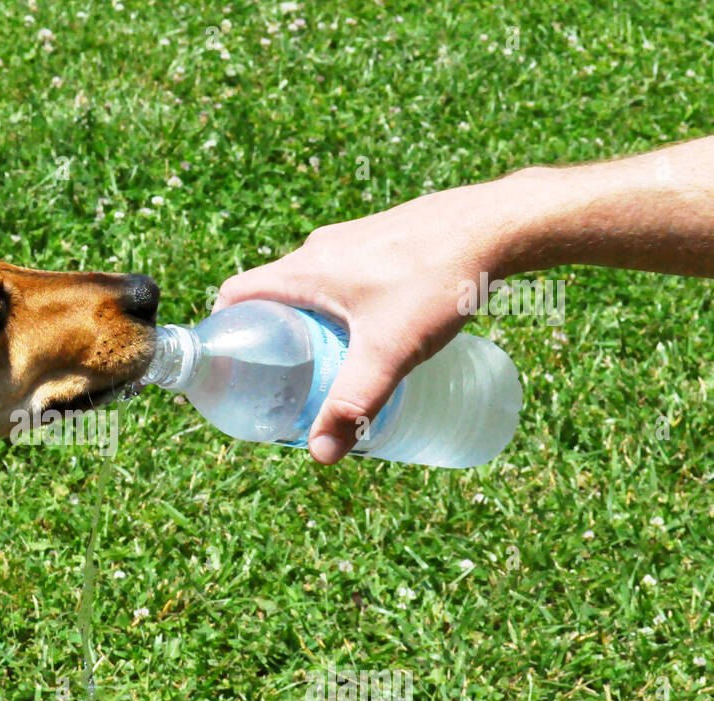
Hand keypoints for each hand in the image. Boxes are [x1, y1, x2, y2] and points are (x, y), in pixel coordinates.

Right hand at [213, 180, 517, 463]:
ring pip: (310, 287)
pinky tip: (373, 332)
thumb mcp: (390, 351)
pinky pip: (342, 277)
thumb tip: (321, 455)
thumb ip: (354, 403)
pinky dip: (340, 306)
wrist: (498, 224)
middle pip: (271, 296)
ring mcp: (352, 242)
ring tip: (328, 363)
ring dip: (307, 323)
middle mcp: (319, 250)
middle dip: (271, 339)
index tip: (232, 367)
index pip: (235, 296)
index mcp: (304, 271)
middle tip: (284, 380)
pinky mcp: (383, 241)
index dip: (224, 331)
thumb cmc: (440, 279)